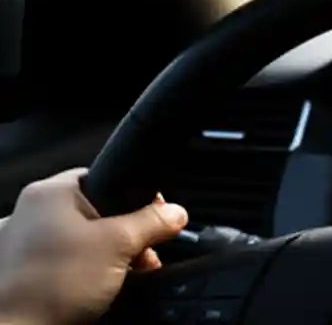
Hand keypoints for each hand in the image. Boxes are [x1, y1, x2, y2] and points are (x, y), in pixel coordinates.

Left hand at [0, 168, 187, 324]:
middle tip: (145, 256)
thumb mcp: (118, 246)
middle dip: (127, 235)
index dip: (136, 196)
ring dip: (108, 256)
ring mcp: (19, 245)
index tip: (157, 218)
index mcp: (48, 193)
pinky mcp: (19, 274)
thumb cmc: (56, 283)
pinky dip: (83, 272)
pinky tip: (98, 288)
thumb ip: (152, 223)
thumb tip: (177, 213)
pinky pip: (62, 262)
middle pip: (94, 212)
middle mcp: (29, 213)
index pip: (103, 177)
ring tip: (126, 276)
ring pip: (79, 240)